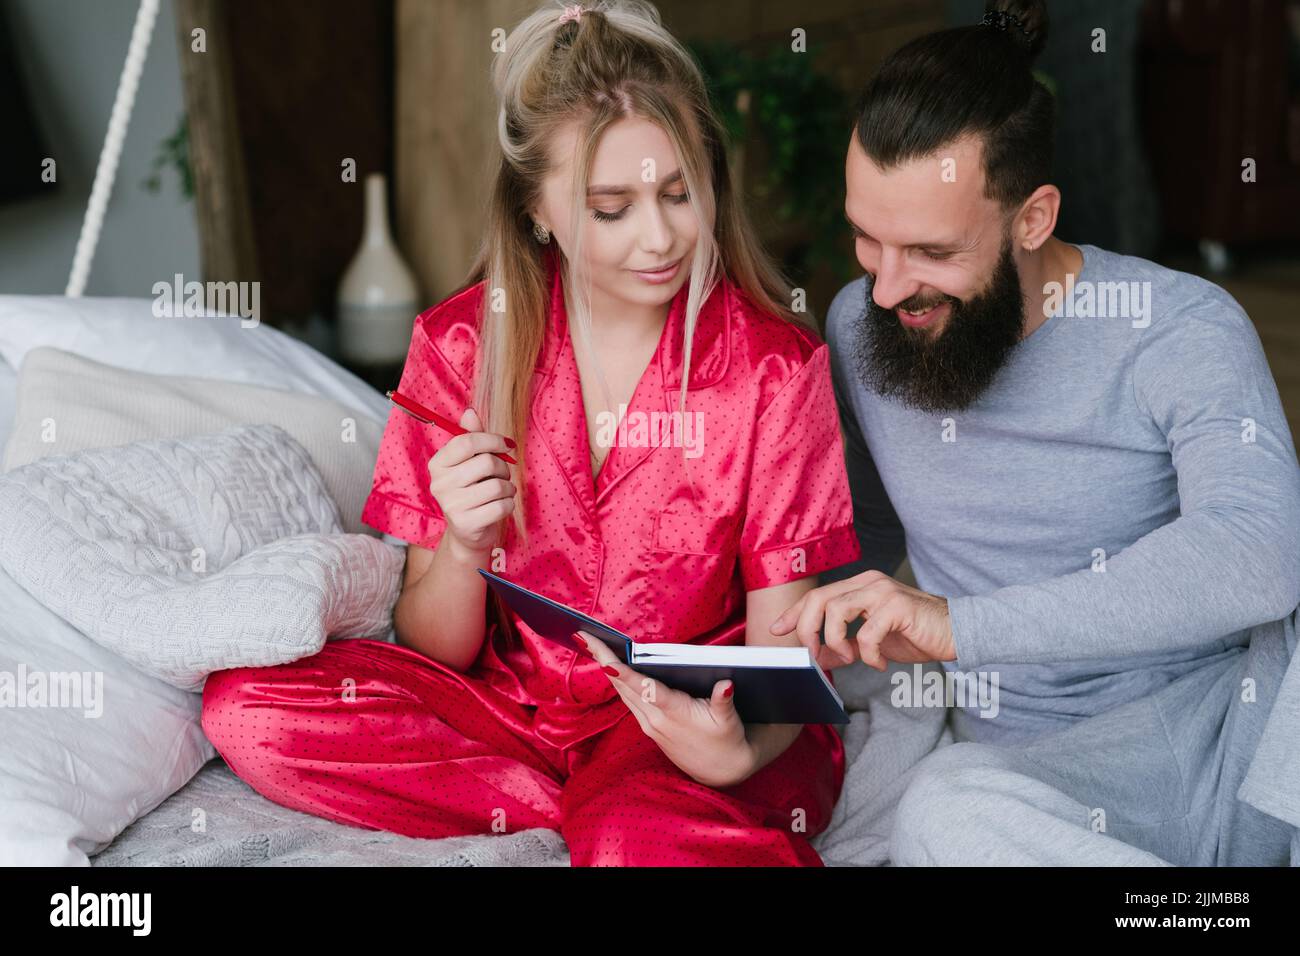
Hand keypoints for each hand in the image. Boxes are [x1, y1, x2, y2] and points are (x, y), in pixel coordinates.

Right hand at [426, 407, 516, 561]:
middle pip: (487, 462)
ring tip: (501, 492)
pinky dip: (508, 504)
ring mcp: (451, 505)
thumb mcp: (469, 462)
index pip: (467, 441)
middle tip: (502, 475)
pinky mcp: (466, 524)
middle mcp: (440, 484)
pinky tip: (500, 506)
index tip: (507, 445)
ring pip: (498, 485)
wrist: (468, 531)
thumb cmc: (472, 490)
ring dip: (508, 488)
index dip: (493, 440)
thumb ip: (471, 437)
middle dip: (504, 467)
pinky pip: (502, 506)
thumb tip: (470, 412)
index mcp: (438, 464)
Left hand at [573, 631, 754, 788]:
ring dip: (606, 669)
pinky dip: (618, 681)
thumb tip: (726, 684)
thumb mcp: (729, 720)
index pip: (646, 690)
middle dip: (603, 660)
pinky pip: (628, 700)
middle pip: (623, 686)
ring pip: (622, 693)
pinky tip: (610, 667)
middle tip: (585, 636)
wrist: (722, 770)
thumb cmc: (728, 740)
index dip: (625, 675)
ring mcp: (650, 725)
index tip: (606, 662)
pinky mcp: (649, 728)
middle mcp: (656, 720)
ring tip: (591, 644)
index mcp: (675, 714)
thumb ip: (724, 699)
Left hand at [769, 570, 955, 670]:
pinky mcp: (898, 607)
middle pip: (819, 599)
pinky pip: (866, 633)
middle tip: (812, 655)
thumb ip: (845, 645)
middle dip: (806, 630)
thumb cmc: (917, 635)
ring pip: (835, 611)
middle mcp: (869, 582)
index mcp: (860, 586)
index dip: (794, 613)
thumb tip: (817, 656)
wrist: (959, 632)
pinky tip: (879, 664)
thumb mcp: (873, 642)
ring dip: (835, 641)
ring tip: (850, 658)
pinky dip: (867, 654)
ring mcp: (883, 591)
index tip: (776, 630)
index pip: (817, 595)